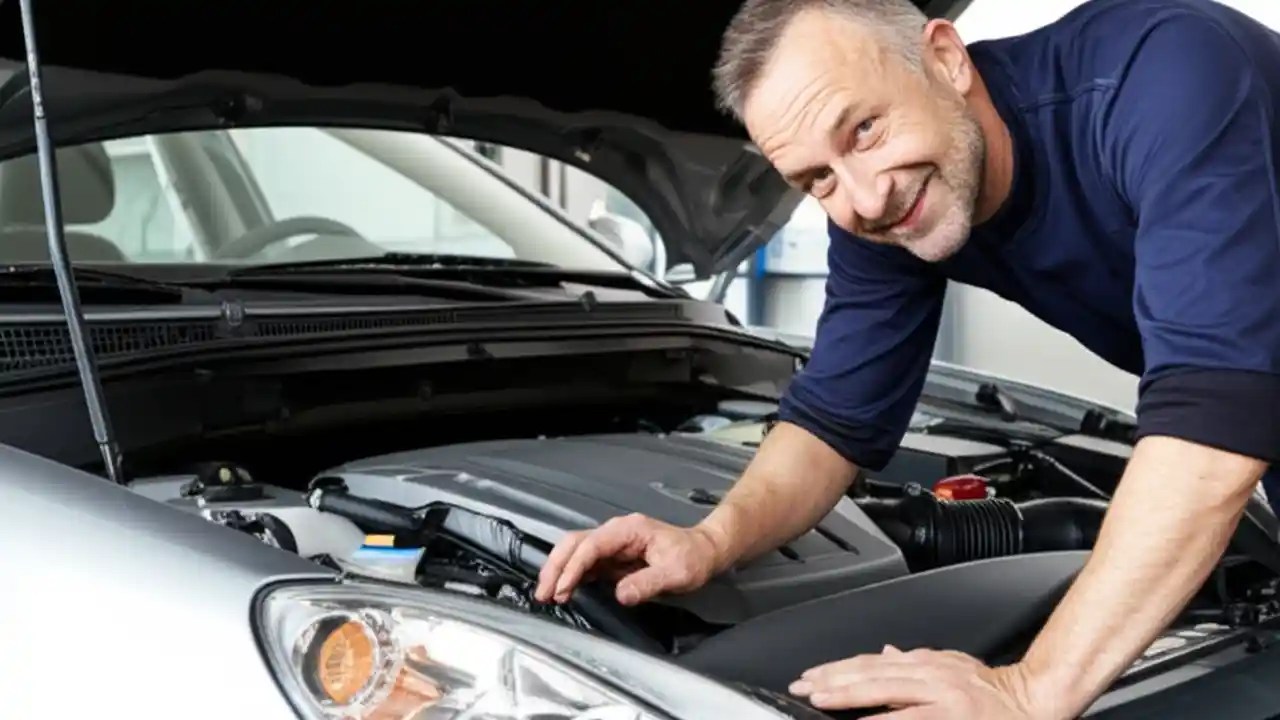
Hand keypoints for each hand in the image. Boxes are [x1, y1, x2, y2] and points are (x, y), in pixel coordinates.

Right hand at [534, 513, 725, 605]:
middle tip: (543, 593)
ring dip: (558, 571)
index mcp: (628, 530)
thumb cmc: (693, 559)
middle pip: (575, 543)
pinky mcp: (613, 558)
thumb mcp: (676, 573)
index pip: (592, 545)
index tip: (563, 589)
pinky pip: (585, 563)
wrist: (704, 552)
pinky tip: (562, 591)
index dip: (574, 567)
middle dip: (555, 566)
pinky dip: (570, 576)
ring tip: (546, 595)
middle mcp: (615, 533)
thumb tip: (620, 594)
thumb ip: (647, 582)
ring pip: (575, 551)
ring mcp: (612, 544)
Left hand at [789, 646, 1048, 718]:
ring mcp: (942, 698)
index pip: (871, 665)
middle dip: (833, 681)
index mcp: (926, 664)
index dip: (838, 670)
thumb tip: (884, 653)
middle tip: (802, 687)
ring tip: (821, 700)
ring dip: (851, 696)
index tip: (809, 676)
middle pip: (872, 675)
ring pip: (887, 693)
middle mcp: (931, 676)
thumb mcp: (951, 666)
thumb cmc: (992, 690)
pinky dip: (886, 719)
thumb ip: (915, 662)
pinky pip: (913, 719)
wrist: (1034, 699)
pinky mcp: (953, 718)